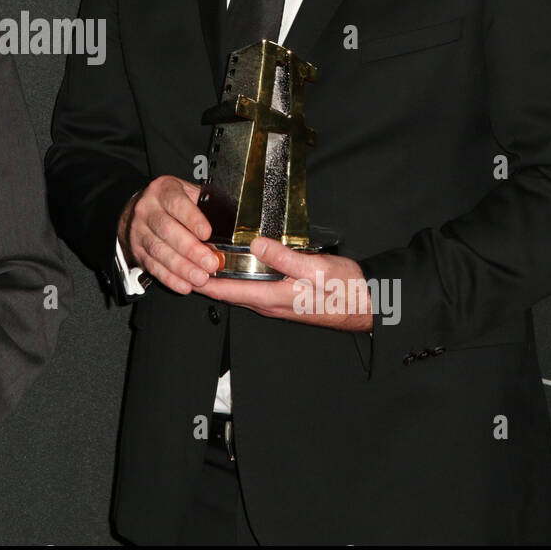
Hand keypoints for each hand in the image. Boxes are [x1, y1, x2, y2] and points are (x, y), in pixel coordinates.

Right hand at [118, 176, 220, 293]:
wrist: (138, 209)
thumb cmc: (170, 203)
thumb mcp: (187, 193)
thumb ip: (205, 205)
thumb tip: (230, 223)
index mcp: (163, 191)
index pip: (177, 203)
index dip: (192, 219)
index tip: (207, 233)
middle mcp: (147, 210)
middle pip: (167, 230)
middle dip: (191, 249)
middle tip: (211, 263)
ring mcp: (139, 231)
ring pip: (159, 251)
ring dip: (182, 267)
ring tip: (201, 277)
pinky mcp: (136, 251)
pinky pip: (153, 266)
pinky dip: (169, 278)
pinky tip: (184, 285)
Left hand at [194, 236, 372, 330]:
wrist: (367, 304)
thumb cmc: (344, 289)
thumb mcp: (316, 268)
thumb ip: (284, 257)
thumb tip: (256, 244)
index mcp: (271, 297)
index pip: (226, 291)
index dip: (202, 281)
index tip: (183, 267)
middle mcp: (268, 304)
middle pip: (228, 292)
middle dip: (206, 278)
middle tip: (187, 258)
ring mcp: (276, 303)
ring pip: (239, 291)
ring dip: (221, 278)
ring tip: (203, 259)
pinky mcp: (284, 298)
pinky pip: (253, 289)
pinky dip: (238, 278)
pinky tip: (236, 264)